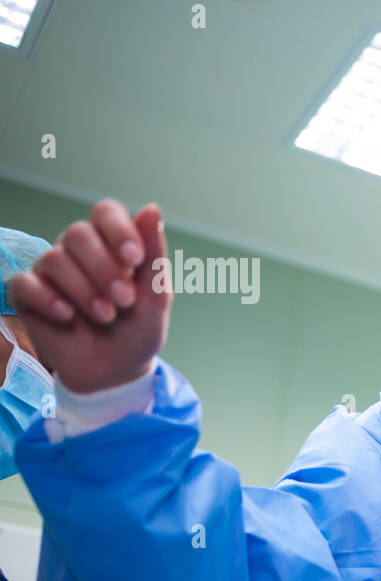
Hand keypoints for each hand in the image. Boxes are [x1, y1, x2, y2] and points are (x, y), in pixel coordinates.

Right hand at [9, 200, 172, 392]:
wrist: (115, 371)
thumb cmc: (137, 330)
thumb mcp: (156, 298)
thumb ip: (155, 255)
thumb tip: (152, 208)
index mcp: (111, 244)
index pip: (106, 211)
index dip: (118, 230)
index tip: (135, 259)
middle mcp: (78, 251)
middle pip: (78, 233)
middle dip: (104, 268)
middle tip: (124, 300)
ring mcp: (51, 271)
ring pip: (54, 258)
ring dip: (84, 290)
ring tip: (106, 316)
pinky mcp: (28, 295)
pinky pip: (24, 283)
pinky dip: (48, 300)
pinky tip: (68, 316)